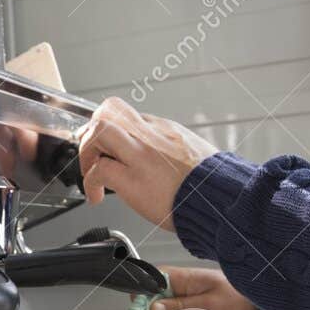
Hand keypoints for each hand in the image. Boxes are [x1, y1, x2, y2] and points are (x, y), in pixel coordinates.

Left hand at [78, 98, 217, 230]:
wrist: (222, 200)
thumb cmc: (211, 185)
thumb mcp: (193, 155)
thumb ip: (171, 150)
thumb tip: (160, 161)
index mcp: (165, 129)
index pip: (127, 117)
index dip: (111, 132)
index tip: (106, 149)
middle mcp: (151, 135)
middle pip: (108, 110)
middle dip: (92, 130)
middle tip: (93, 154)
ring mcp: (142, 155)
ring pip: (99, 129)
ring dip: (87, 151)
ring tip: (90, 171)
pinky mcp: (134, 179)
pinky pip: (99, 170)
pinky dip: (89, 183)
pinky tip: (96, 195)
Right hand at [133, 267, 257, 309]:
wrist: (257, 308)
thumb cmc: (238, 300)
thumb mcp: (207, 306)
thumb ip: (178, 307)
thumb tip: (153, 309)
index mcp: (184, 277)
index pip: (152, 280)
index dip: (142, 296)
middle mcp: (181, 286)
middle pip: (152, 297)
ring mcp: (184, 298)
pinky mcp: (188, 309)